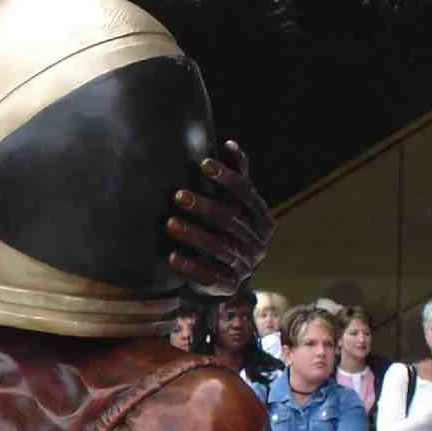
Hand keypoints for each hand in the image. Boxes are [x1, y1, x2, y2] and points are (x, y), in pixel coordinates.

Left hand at [165, 140, 273, 295]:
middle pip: (231, 221)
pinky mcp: (230, 286)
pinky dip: (191, 266)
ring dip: (193, 235)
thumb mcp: (234, 206)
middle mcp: (259, 243)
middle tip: (178, 196)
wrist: (225, 276)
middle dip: (204, 206)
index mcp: (262, 219)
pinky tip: (171, 257)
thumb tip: (230, 144)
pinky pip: (211, 276)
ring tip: (169, 224)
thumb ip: (236, 179)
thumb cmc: (227, 231)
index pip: (247, 194)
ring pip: (220, 248)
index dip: (227, 177)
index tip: (203, 163)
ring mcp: (247, 266)